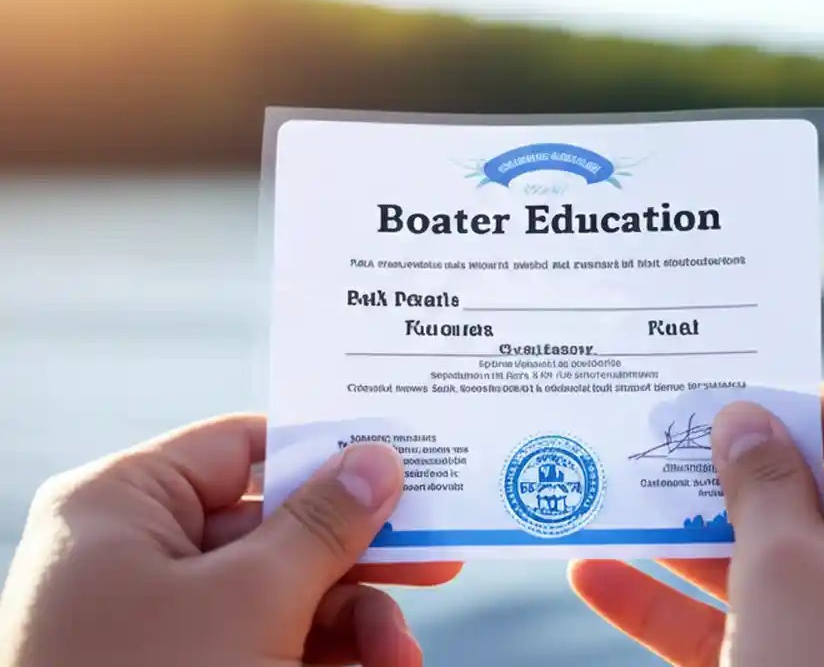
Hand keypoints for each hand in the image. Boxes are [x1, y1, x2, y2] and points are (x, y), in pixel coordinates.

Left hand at [0, 414, 461, 666]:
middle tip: (435, 556)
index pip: (240, 446)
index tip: (401, 459)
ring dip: (355, 622)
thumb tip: (376, 461)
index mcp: (120, 505)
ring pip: (283, 593)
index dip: (324, 452)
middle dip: (359, 557)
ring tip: (399, 654)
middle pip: (276, 526)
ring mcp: (158, 621)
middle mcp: (133, 555)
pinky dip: (327, 655)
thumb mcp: (250, 599)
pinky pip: (269, 642)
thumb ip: (323, 525)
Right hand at [569, 385, 823, 665]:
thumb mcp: (783, 564)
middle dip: (718, 474)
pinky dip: (683, 605)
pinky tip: (597, 579)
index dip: (773, 404)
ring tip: (610, 499)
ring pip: (769, 559)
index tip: (701, 388)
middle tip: (647, 440)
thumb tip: (741, 416)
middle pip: (804, 491)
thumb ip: (757, 480)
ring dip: (686, 538)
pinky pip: (753, 620)